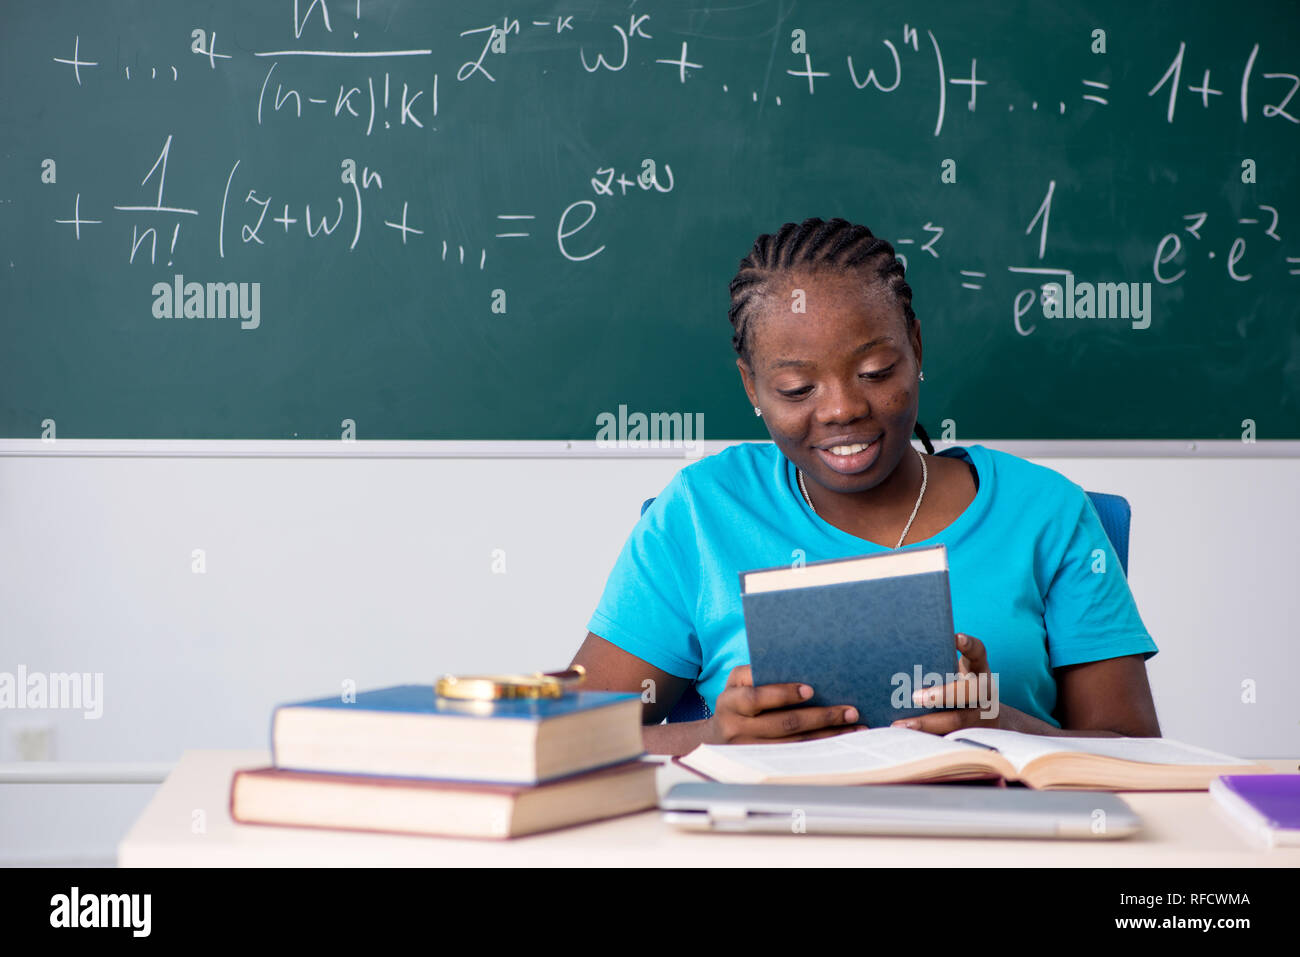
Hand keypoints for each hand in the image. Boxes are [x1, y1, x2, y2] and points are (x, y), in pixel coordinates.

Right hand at [703, 665, 861, 743]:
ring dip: (828, 736)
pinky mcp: (763, 765)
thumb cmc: (736, 700)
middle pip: (783, 725)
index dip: (783, 694)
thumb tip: (802, 668)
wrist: (715, 738)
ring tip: (854, 727)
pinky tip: (841, 741)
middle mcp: (736, 729)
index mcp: (730, 703)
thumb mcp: (737, 682)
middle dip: (820, 717)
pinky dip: (822, 749)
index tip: (811, 690)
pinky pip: (797, 758)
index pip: (756, 697)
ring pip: (795, 745)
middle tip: (849, 711)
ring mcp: (749, 752)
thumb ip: (758, 673)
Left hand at [891, 633, 1002, 733]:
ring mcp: (980, 715)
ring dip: (928, 723)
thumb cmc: (957, 686)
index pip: (978, 653)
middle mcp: (983, 691)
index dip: (969, 645)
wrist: (984, 718)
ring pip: (957, 721)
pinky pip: (949, 738)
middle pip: (968, 692)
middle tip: (915, 697)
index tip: (956, 638)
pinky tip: (906, 738)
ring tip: (900, 725)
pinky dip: (928, 739)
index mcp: (978, 670)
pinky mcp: (968, 734)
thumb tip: (898, 651)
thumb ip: (939, 663)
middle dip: (943, 694)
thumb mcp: (957, 672)